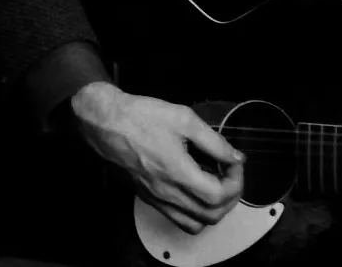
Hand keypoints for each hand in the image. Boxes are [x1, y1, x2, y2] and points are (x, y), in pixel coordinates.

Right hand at [70, 82, 244, 233]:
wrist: (106, 123)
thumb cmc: (142, 117)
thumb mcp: (185, 120)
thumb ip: (214, 142)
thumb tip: (235, 157)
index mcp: (177, 172)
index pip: (218, 196)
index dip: (235, 182)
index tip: (235, 164)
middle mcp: (166, 192)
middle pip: (211, 215)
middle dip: (230, 198)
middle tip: (231, 175)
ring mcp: (155, 198)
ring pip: (194, 223)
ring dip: (214, 209)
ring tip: (217, 185)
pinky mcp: (147, 197)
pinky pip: (177, 218)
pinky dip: (195, 212)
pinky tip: (197, 189)